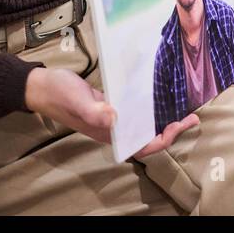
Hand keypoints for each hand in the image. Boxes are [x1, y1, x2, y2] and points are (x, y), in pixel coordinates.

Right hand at [25, 66, 197, 159]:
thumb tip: (115, 119)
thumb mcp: (78, 101)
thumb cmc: (59, 94)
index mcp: (108, 132)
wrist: (41, 86)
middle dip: (171, 130)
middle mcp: (113, 128)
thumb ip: (95, 112)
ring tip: (183, 109)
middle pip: (147, 137)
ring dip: (163, 119)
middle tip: (192, 116)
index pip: (141, 147)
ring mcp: (112, 118)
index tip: (178, 126)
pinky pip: (134, 111)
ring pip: (143, 125)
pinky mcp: (110, 105)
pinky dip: (149, 107)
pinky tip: (159, 96)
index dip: (162, 140)